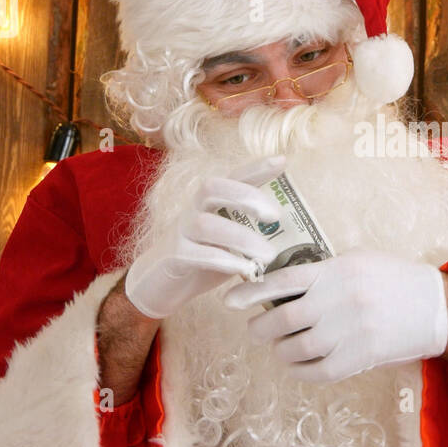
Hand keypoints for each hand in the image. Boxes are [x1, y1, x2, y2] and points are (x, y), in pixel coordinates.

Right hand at [124, 155, 287, 318]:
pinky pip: (195, 254)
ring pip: (206, 224)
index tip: (283, 160)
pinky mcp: (171, 257)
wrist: (158, 285)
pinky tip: (245, 269)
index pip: (232, 177)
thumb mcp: (229, 243)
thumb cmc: (200, 260)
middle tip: (276, 216)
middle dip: (246, 196)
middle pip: (213, 187)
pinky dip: (223, 260)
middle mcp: (193, 210)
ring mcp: (180, 232)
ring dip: (241, 238)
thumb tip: (290, 237)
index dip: (256, 167)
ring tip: (269, 255)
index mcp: (210, 203)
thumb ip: (250, 235)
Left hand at [222, 248, 447, 382]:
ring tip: (278, 347)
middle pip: (283, 319)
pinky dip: (300, 371)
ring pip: (295, 348)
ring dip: (279, 350)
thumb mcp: (358, 261)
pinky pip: (317, 371)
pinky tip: (296, 365)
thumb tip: (281, 286)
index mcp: (337, 271)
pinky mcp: (360, 358)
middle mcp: (340, 300)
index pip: (282, 280)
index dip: (251, 291)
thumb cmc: (393, 279)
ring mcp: (350, 331)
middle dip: (261, 327)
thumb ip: (323, 271)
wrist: (435, 308)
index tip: (230, 300)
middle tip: (256, 329)